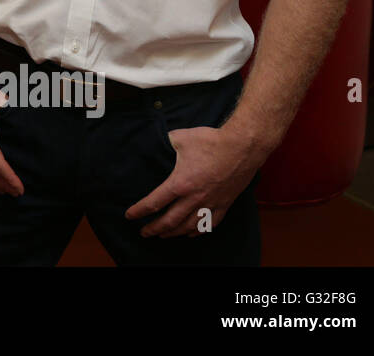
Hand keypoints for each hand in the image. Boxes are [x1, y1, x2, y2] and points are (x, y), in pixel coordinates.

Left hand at [125, 124, 267, 237]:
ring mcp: (211, 202)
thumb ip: (166, 143)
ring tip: (163, 235)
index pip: (154, 202)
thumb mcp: (180, 138)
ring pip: (189, 226)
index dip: (139, 211)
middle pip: (170, 221)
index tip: (129, 216)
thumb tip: (159, 141)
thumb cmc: (212, 141)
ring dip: (174, 233)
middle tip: (144, 233)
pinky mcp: (225, 203)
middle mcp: (195, 198)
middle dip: (154, 228)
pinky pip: (210, 223)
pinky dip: (198, 231)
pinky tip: (191, 233)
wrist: (243, 147)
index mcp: (180, 183)